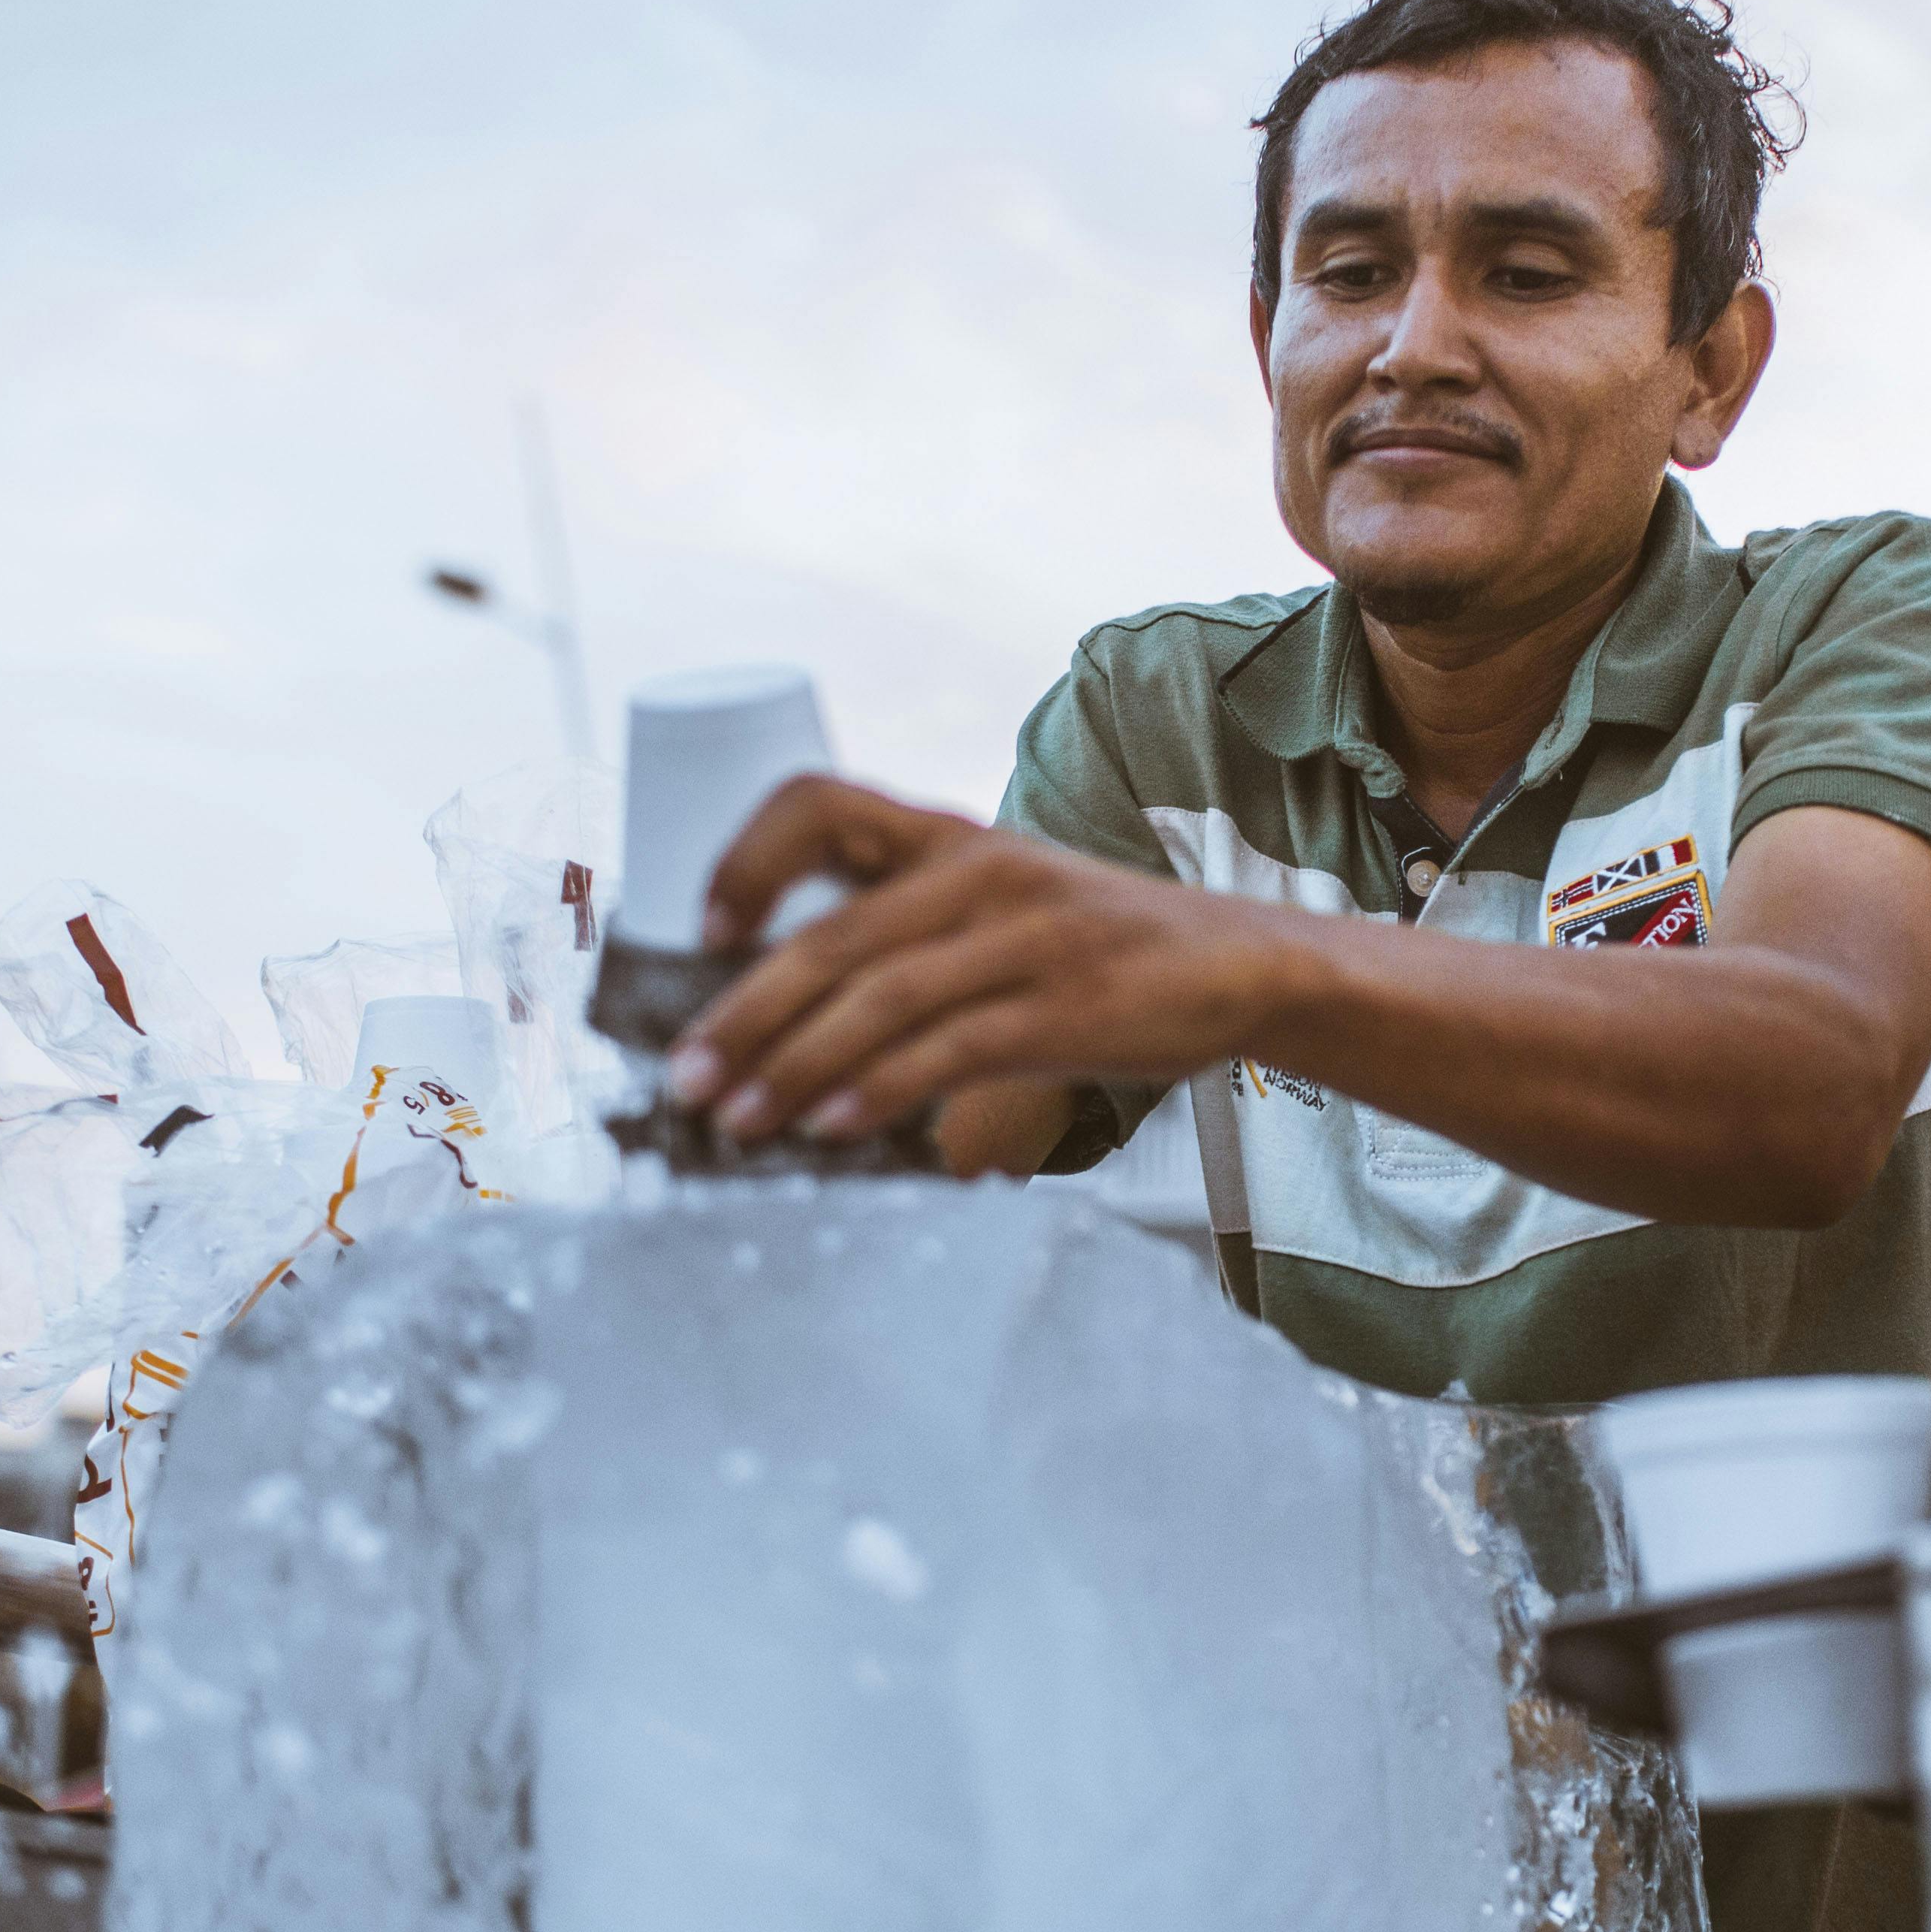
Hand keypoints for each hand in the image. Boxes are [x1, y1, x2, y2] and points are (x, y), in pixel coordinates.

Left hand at [664, 778, 1297, 1146]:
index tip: (706, 929)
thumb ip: (914, 931)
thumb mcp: (1006, 906)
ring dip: (791, 1068)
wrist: (1246, 967)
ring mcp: (1025, 938)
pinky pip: (945, 1050)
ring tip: (734, 1121)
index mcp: (953, 839)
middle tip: (684, 1076)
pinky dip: (874, 1092)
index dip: (748, 858)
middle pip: (831, 936)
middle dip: (743, 1014)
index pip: (821, 803)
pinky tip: (826, 1128)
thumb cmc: (1103, 951)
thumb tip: (788, 1009)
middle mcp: (981, 872)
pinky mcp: (1063, 1006)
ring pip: (878, 1001)